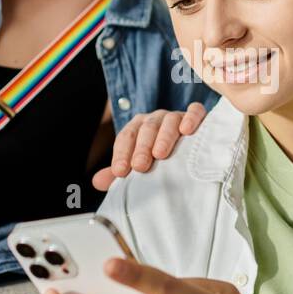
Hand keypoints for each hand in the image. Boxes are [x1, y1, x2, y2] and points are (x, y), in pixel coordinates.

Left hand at [91, 102, 207, 191]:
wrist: (190, 152)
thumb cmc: (159, 162)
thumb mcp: (138, 166)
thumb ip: (118, 173)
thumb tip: (96, 182)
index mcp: (138, 128)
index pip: (126, 137)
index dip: (122, 154)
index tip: (120, 172)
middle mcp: (155, 120)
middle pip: (146, 129)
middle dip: (142, 148)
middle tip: (140, 166)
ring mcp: (176, 116)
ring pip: (168, 121)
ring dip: (163, 137)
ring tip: (160, 154)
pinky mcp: (197, 116)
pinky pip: (194, 111)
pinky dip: (190, 118)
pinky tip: (187, 130)